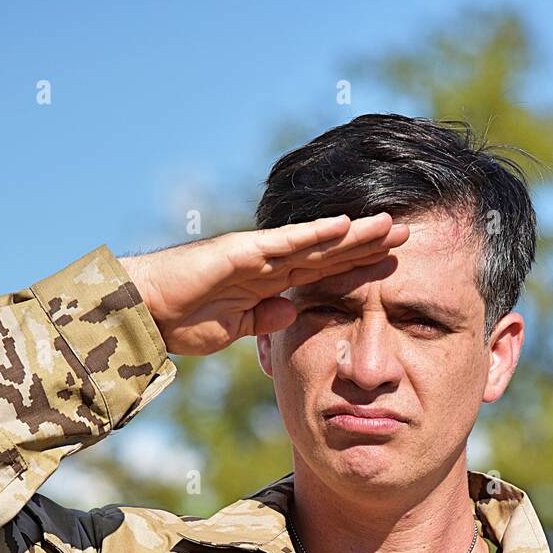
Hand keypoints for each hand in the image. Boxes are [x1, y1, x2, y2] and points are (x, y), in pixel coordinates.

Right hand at [118, 213, 409, 356]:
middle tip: (408, 235)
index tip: (392, 265)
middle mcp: (268, 263)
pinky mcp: (242, 252)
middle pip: (328, 251)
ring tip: (390, 225)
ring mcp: (257, 254)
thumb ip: (264, 318)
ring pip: (316, 241)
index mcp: (268, 283)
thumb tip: (294, 311)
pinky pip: (286, 243)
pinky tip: (346, 226)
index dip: (357, 267)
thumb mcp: (234, 328)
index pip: (322, 273)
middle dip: (367, 244)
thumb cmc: (181, 320)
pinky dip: (316, 234)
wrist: (144, 311)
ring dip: (353, 233)